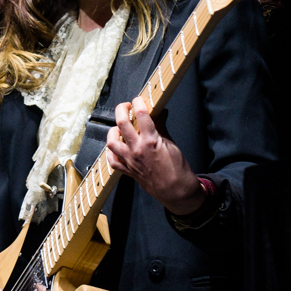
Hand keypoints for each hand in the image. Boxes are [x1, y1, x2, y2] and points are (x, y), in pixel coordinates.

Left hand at [106, 97, 205, 215]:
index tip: (138, 99)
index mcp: (150, 140)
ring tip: (120, 127)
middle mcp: (137, 149)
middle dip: (122, 109)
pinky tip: (117, 146)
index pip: (140, 114)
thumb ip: (161, 128)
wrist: (177, 192)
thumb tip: (160, 113)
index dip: (138, 102)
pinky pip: (113, 161)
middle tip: (126, 106)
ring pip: (111, 142)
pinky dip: (112, 152)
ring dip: (113, 131)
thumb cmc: (178, 169)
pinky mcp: (128, 171)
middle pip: (121, 123)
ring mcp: (130, 161)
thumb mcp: (171, 144)